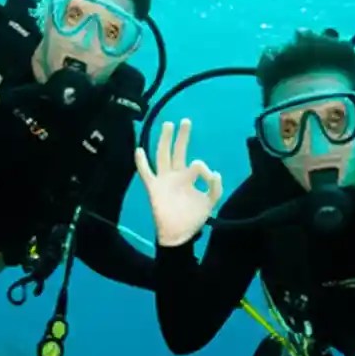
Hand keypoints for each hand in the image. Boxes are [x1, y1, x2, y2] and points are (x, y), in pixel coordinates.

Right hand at [134, 119, 223, 246]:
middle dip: (181, 136)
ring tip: (168, 125)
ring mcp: (163, 180)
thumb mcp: (210, 202)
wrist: (179, 234)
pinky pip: (146, 173)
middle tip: (186, 121)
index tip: (210, 177)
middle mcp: (175, 175)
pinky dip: (141, 163)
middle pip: (177, 151)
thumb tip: (215, 172)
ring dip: (164, 141)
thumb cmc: (192, 218)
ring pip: (162, 155)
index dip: (204, 168)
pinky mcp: (154, 188)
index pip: (195, 164)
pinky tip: (139, 150)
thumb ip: (215, 188)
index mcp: (188, 177)